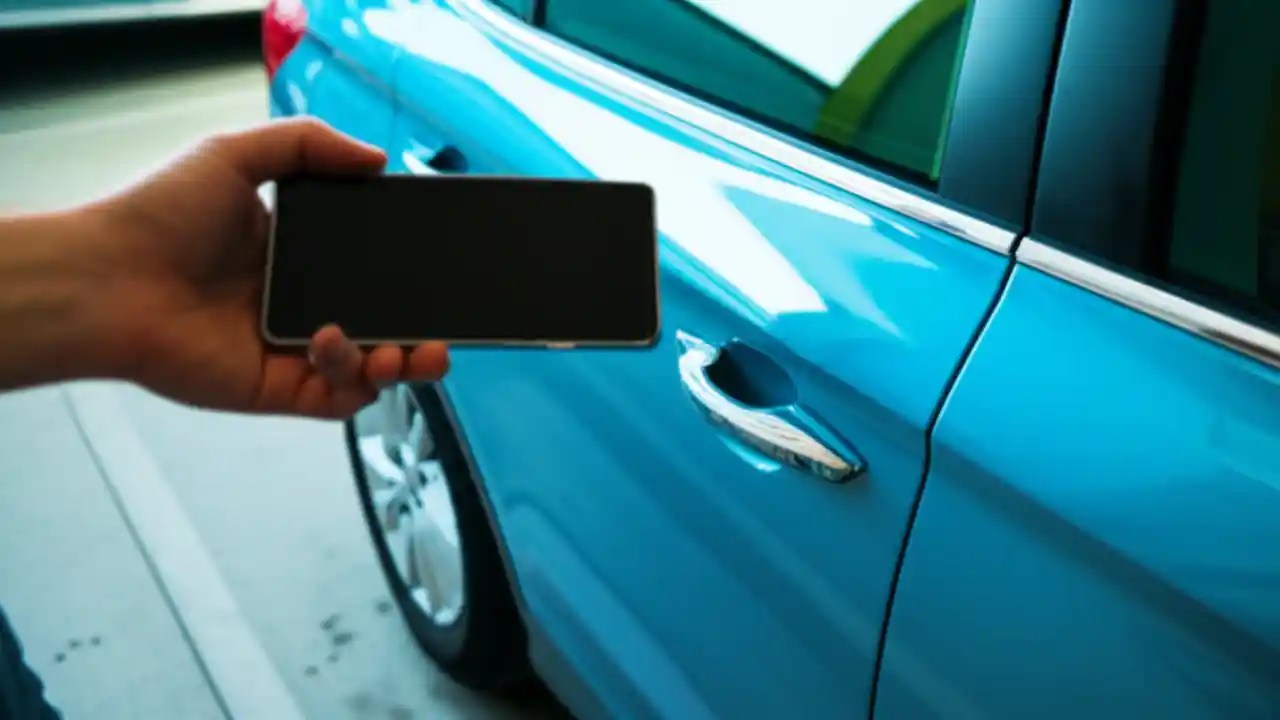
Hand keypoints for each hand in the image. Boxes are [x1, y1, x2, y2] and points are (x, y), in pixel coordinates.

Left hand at [89, 119, 448, 417]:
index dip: (411, 277)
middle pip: (385, 331)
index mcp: (299, 257)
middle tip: (442, 340)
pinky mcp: (275, 389)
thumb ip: (310, 146)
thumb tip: (378, 158)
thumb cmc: (158, 217)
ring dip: (398, 366)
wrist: (107, 279)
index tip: (439, 271)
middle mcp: (302, 307)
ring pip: (370, 373)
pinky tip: (334, 343)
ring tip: (404, 353)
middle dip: (423, 341)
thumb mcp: (235, 155)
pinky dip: (350, 378)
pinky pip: (334, 398)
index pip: (374, 271)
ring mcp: (291, 352)